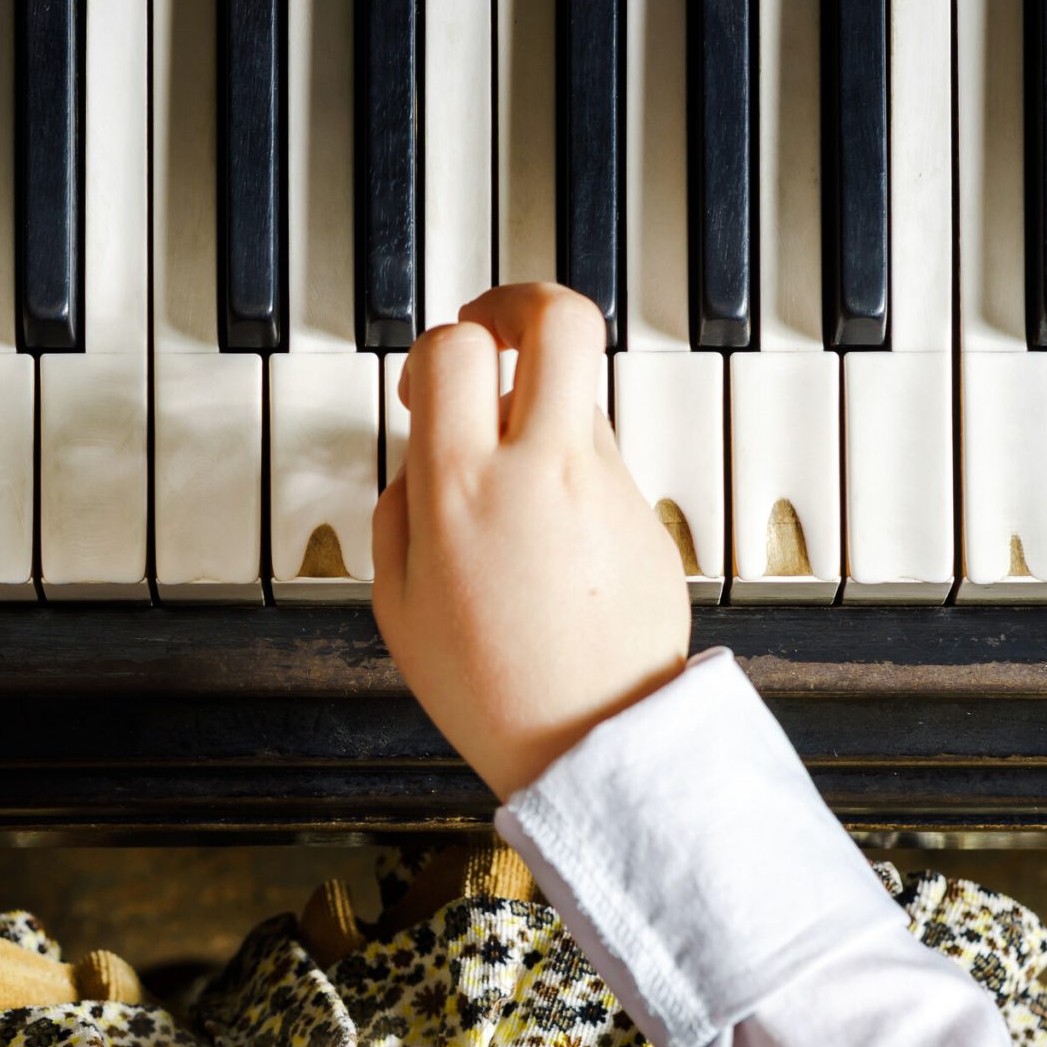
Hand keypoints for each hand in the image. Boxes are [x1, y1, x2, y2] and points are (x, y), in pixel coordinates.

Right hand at [371, 283, 690, 798]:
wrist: (594, 744)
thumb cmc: (490, 687)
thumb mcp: (398, 600)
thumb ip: (400, 509)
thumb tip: (422, 457)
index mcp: (464, 486)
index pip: (457, 345)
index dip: (440, 344)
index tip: (434, 374)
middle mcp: (544, 468)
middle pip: (560, 318)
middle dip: (522, 302)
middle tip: (499, 325)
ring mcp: (606, 487)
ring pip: (577, 396)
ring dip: (541, 406)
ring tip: (511, 471)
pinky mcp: (647, 515)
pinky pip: (600, 461)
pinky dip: (570, 471)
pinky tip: (547, 539)